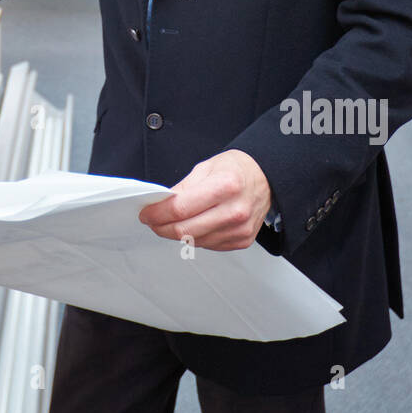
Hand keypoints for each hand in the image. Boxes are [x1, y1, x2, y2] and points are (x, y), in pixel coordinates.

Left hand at [138, 150, 272, 250]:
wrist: (265, 179)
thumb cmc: (236, 169)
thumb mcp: (206, 168)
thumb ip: (182, 188)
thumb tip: (161, 204)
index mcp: (225, 186)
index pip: (180, 209)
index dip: (157, 213)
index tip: (146, 213)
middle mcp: (235, 210)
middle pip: (185, 230)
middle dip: (161, 227)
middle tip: (152, 221)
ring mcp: (240, 229)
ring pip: (195, 241)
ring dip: (177, 234)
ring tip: (171, 222)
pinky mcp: (242, 241)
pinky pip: (208, 245)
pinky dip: (195, 237)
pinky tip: (194, 225)